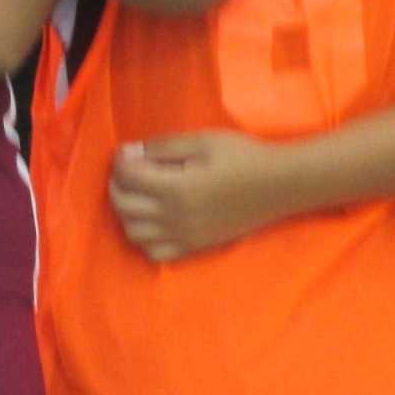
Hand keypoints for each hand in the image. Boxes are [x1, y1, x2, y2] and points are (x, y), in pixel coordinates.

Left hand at [109, 130, 303, 262]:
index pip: (127, 177)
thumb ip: (161, 148)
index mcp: (175, 188)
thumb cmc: (242, 157)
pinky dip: (145, 238)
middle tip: (127, 170)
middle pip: (123, 206)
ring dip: (126, 212)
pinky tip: (153, 221)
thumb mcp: (200, 141)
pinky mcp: (194, 247)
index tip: (127, 151)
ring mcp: (183, 236)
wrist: (278, 186)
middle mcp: (174, 218)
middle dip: (116, 185)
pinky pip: (155, 253)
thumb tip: (129, 154)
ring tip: (137, 195)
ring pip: (133, 233)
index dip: (120, 160)